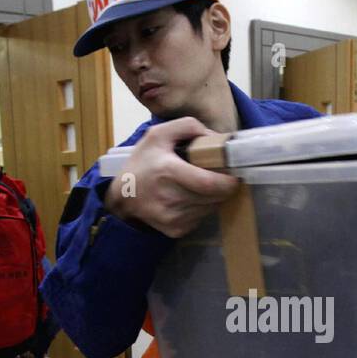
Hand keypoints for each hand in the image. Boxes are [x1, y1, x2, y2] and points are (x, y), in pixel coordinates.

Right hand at [106, 118, 239, 238]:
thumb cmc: (142, 163)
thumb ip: (187, 126)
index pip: (209, 183)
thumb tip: (215, 138)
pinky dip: (201, 207)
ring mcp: (174, 218)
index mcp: (168, 172)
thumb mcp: (158, 135)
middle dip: (223, 186)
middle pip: (214, 196)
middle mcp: (171, 198)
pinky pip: (201, 218)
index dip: (227, 181)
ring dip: (212, 197)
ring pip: (210, 208)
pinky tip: (189, 198)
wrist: (122, 196)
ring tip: (199, 185)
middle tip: (219, 175)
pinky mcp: (176, 230)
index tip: (234, 173)